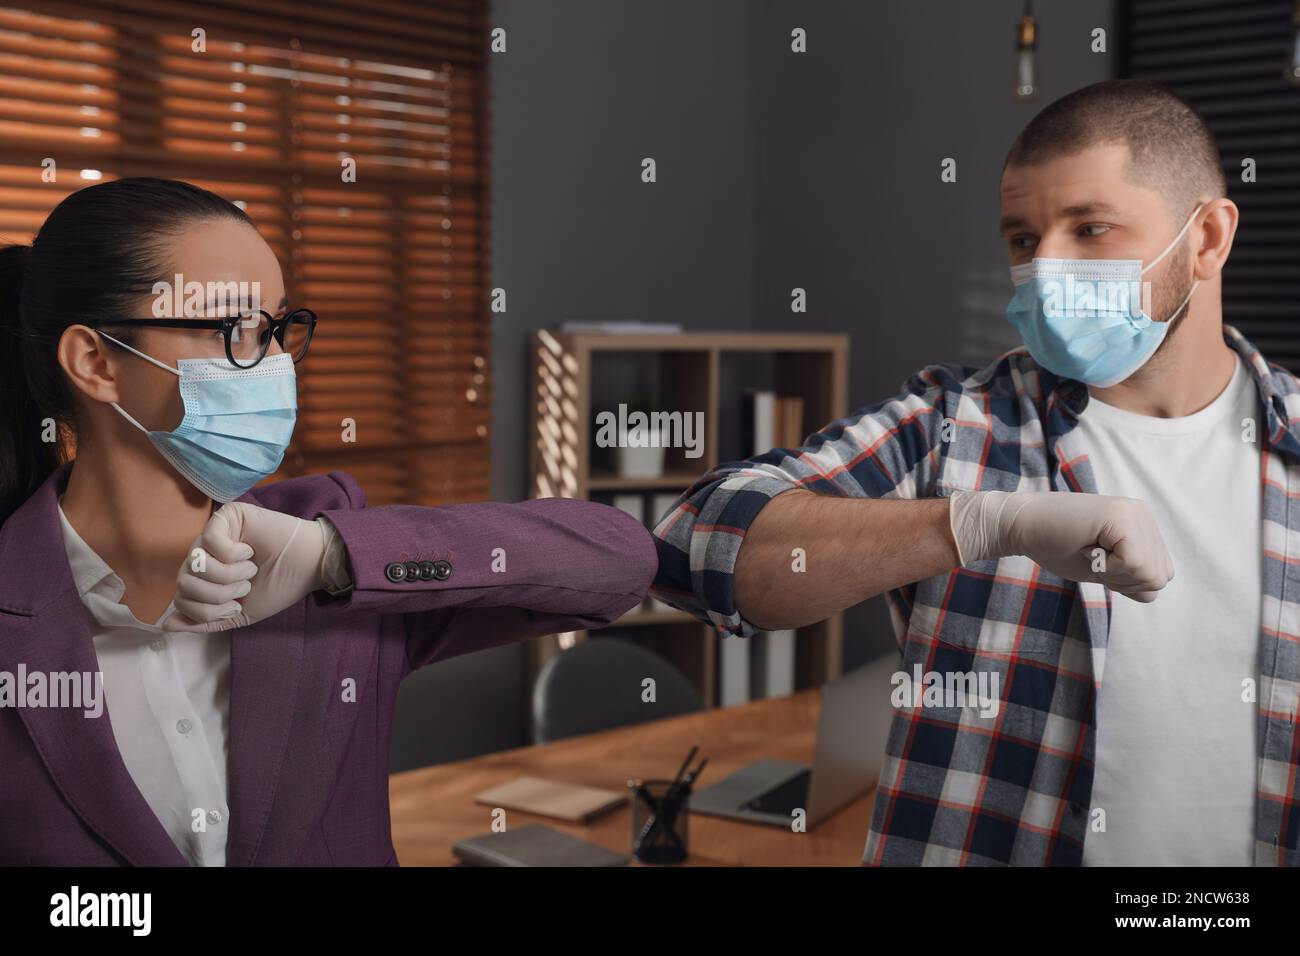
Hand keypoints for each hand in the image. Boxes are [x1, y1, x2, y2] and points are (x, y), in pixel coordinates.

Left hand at [163, 501, 329, 631]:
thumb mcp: (238, 614)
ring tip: (250, 569)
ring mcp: (212, 535)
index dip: (209, 611)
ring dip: (229, 575)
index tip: (237, 606)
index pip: (182, 600)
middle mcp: (203, 556)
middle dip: (220, 594)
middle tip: (246, 586)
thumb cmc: (278, 587)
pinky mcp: (226, 517)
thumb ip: (203, 621)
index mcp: (204, 579)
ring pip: (195, 564)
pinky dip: (232, 554)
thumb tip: (164, 626)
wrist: (308, 567)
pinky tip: (249, 551)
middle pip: (184, 584)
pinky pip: (209, 541)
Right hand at [949, 490, 1173, 601]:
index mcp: (1142, 526)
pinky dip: (1107, 567)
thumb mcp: (1102, 570)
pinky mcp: (1121, 516)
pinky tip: (1086, 548)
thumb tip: (1151, 593)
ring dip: (1114, 574)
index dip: (1128, 584)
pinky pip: (1133, 562)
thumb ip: (1128, 578)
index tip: (1098, 564)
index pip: (1160, 574)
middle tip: (1092, 558)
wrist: (1020, 526)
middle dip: (1123, 581)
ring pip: (1149, 572)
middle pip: (1159, 576)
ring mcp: (1134, 513)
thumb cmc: (1055, 547)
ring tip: (1089, 551)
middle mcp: (1143, 515)